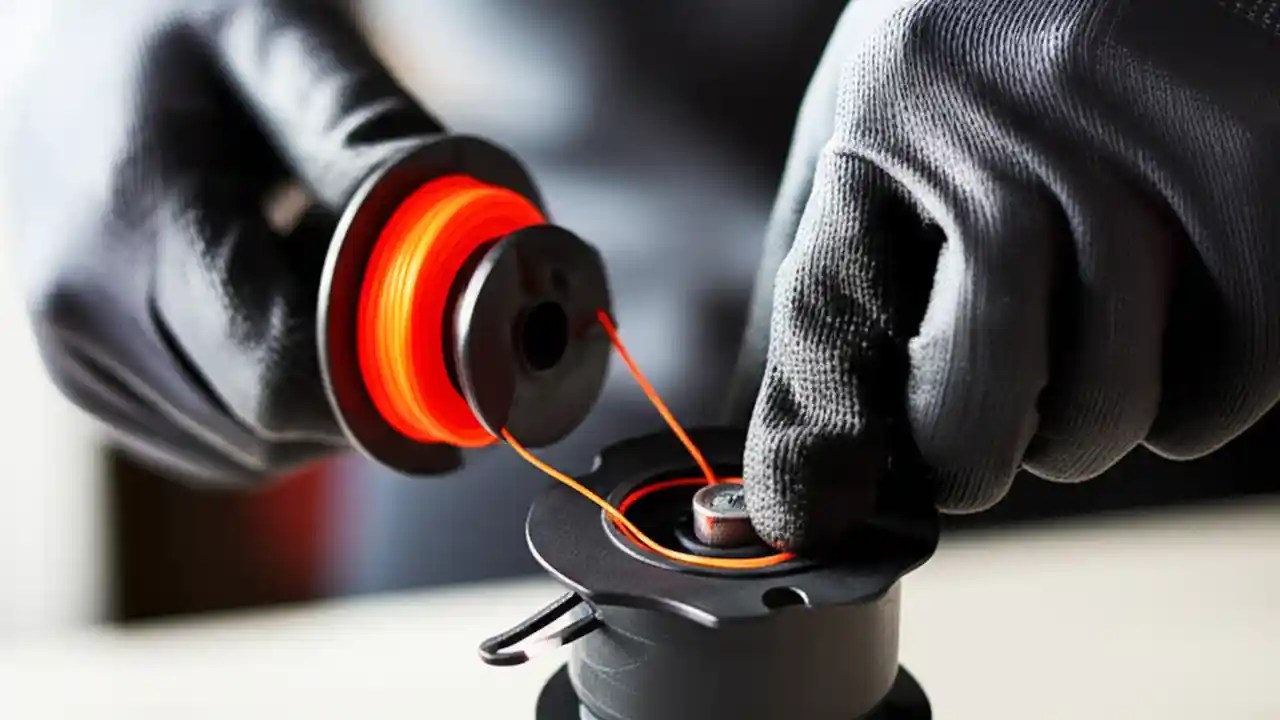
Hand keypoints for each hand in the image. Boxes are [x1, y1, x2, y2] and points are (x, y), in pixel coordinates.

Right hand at [0, 0, 460, 480]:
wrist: (76, 31)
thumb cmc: (181, 17)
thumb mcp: (280, 37)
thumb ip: (364, 138)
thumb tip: (462, 246)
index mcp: (128, 223)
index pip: (278, 379)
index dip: (386, 388)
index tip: (454, 351)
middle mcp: (80, 311)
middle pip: (270, 428)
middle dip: (368, 391)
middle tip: (414, 310)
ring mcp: (77, 356)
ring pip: (249, 452)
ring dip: (324, 399)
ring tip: (335, 290)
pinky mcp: (93, 379)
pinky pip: (217, 443)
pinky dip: (276, 405)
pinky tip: (288, 315)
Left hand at [735, 0, 1279, 550]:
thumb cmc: (988, 56)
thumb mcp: (891, 129)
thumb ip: (852, 269)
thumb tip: (811, 445)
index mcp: (885, 112)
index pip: (833, 310)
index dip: (816, 440)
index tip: (814, 518)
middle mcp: (999, 113)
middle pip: (978, 391)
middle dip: (973, 459)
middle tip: (983, 445)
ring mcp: (1133, 125)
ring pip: (1111, 398)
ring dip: (1091, 433)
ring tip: (1080, 381)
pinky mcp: (1251, 136)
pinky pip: (1245, 353)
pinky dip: (1205, 407)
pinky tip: (1173, 369)